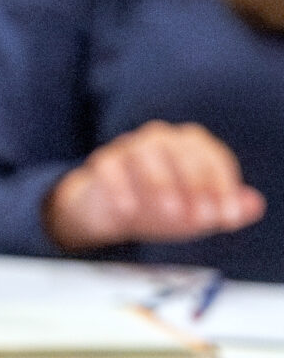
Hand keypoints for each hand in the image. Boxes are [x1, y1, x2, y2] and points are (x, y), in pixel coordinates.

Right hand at [45, 122, 263, 247]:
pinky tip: (128, 212)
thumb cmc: (161, 207)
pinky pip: (111, 169)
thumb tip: (254, 206)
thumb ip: (228, 208)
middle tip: (201, 220)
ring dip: (162, 185)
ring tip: (170, 215)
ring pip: (147, 156)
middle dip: (197, 188)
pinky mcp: (103, 161)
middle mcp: (163, 138)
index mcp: (192, 145)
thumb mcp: (198, 212)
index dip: (224, 191)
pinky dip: (119, 189)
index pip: (214, 161)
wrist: (111, 212)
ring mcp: (131, 146)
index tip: (225, 220)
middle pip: (184, 154)